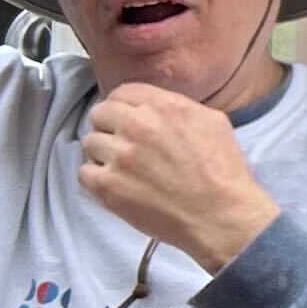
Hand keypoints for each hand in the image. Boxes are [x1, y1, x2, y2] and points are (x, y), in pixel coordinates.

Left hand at [77, 82, 280, 265]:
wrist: (220, 215)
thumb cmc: (223, 171)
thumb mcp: (213, 122)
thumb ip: (179, 107)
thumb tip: (156, 109)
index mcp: (165, 107)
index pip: (123, 92)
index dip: (123, 106)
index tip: (127, 119)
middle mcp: (139, 125)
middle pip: (100, 113)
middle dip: (109, 126)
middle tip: (123, 143)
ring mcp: (120, 156)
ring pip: (89, 143)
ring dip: (103, 153)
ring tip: (123, 168)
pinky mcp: (108, 185)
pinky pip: (83, 172)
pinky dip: (96, 178)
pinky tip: (116, 184)